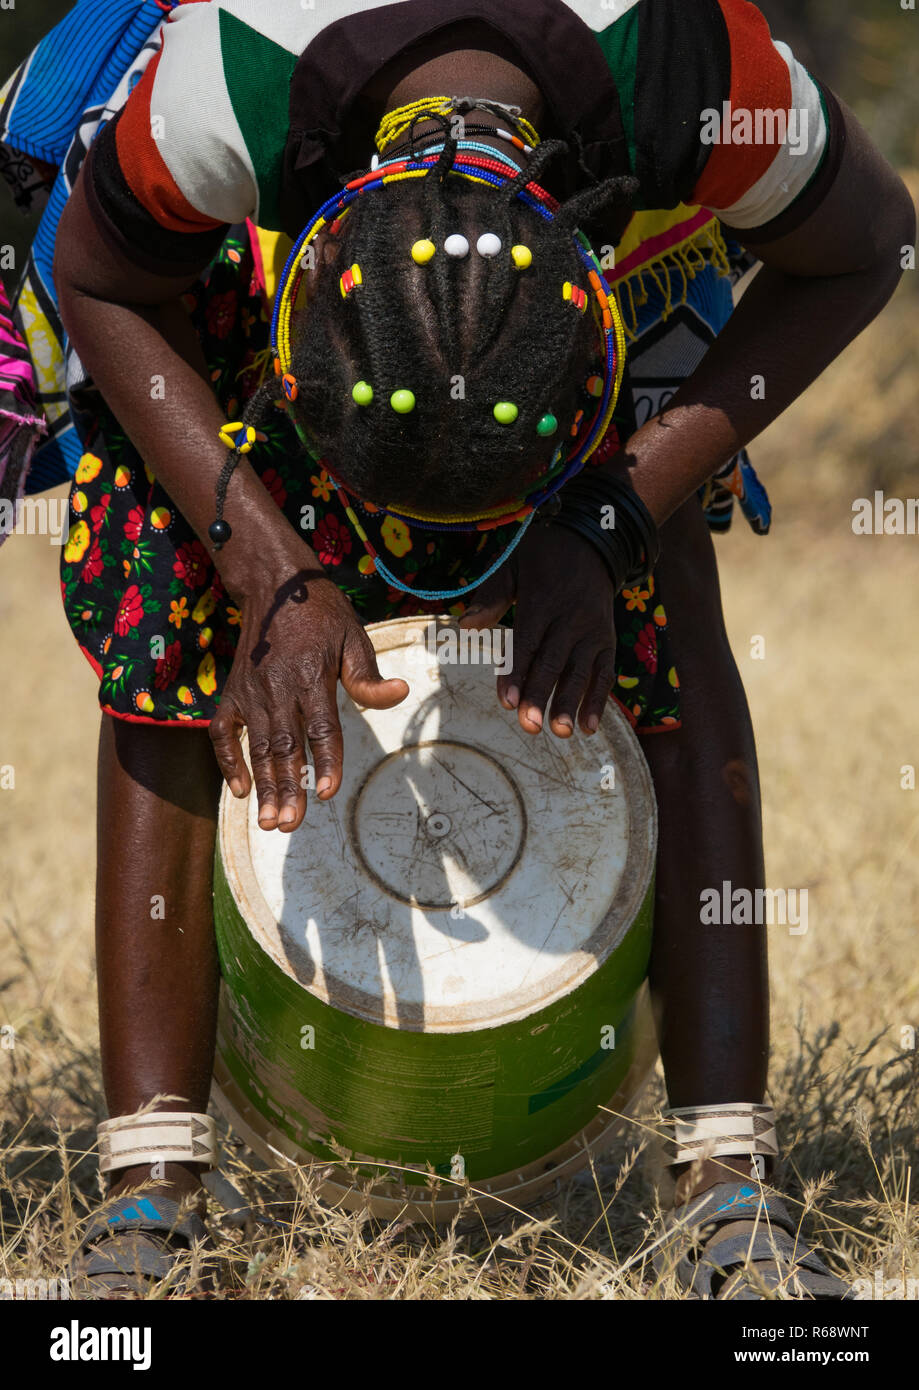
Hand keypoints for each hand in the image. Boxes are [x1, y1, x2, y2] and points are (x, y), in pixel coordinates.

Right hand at [209, 564, 408, 831]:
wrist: (274, 584)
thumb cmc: (321, 614)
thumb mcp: (352, 636)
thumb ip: (368, 675)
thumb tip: (399, 694)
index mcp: (311, 676)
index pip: (320, 728)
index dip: (325, 762)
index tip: (326, 793)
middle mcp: (277, 688)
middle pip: (284, 746)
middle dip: (287, 789)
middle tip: (290, 826)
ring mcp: (250, 692)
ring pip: (256, 747)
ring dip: (263, 787)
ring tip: (269, 822)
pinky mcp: (232, 692)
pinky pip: (222, 733)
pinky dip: (228, 762)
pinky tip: (239, 791)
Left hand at [459, 525, 616, 737]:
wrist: (593, 543)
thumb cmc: (542, 557)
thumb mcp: (512, 565)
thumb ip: (490, 597)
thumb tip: (466, 625)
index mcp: (541, 603)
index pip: (526, 644)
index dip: (515, 674)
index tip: (506, 703)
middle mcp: (569, 619)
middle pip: (553, 663)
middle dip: (541, 696)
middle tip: (530, 727)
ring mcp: (591, 632)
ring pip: (580, 671)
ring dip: (570, 703)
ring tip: (560, 732)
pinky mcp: (607, 640)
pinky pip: (604, 672)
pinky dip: (598, 700)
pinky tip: (588, 726)